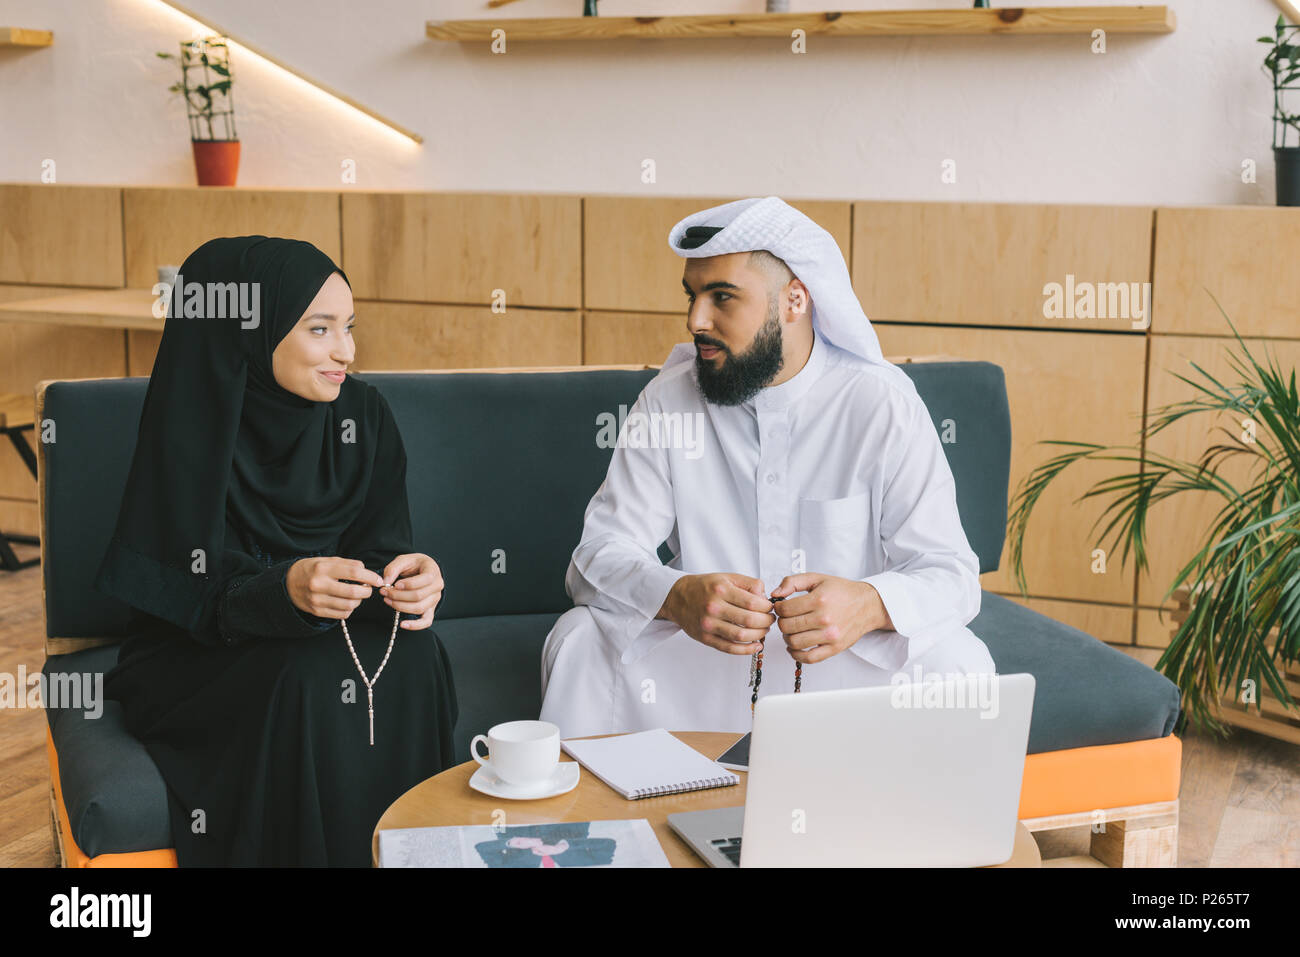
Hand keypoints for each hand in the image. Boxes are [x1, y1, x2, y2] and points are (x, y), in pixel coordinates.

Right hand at [287, 557, 382, 619]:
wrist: (287, 583)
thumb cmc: (312, 569)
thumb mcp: (327, 561)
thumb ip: (347, 564)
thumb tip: (366, 571)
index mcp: (323, 568)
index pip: (353, 572)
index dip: (370, 577)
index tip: (378, 580)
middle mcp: (319, 585)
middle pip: (353, 592)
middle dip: (367, 592)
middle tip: (368, 589)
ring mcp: (317, 600)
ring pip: (349, 605)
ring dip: (359, 601)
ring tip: (357, 595)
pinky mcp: (317, 611)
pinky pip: (342, 614)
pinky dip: (350, 609)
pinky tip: (347, 602)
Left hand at [379, 553, 443, 629]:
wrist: (421, 570)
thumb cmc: (413, 564)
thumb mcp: (403, 560)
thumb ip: (393, 568)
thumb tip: (385, 582)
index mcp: (433, 571)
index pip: (425, 580)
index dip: (408, 584)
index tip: (394, 584)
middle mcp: (437, 586)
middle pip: (419, 596)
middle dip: (398, 596)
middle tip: (384, 591)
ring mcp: (435, 599)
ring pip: (419, 608)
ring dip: (400, 606)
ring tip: (387, 600)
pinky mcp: (431, 609)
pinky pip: (426, 621)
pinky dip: (415, 625)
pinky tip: (403, 624)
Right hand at [659, 573, 773, 654]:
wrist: (677, 597)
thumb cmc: (703, 587)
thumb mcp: (726, 577)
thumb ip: (748, 584)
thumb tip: (765, 598)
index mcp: (721, 589)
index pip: (752, 602)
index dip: (767, 608)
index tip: (770, 608)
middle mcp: (714, 607)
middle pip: (749, 620)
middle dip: (766, 622)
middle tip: (770, 620)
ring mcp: (709, 624)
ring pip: (741, 636)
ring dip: (759, 635)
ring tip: (763, 631)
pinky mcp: (706, 638)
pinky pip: (729, 648)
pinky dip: (746, 650)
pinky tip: (756, 645)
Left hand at [771, 573, 893, 663]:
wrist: (867, 604)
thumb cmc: (842, 591)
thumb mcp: (817, 578)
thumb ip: (793, 582)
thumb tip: (775, 594)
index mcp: (819, 599)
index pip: (785, 609)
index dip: (778, 608)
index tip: (781, 607)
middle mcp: (824, 618)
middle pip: (787, 626)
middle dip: (781, 622)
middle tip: (786, 618)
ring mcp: (830, 635)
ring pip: (794, 642)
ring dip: (787, 637)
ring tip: (791, 631)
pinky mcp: (834, 648)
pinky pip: (809, 658)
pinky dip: (796, 655)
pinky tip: (794, 648)